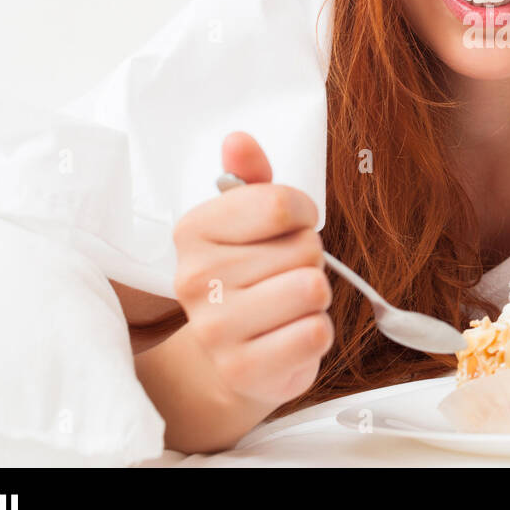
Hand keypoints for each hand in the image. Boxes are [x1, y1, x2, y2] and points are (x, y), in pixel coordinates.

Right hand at [171, 131, 333, 410]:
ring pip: (312, 287)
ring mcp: (214, 328)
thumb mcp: (250, 219)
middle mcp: (194, 278)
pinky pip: (314, 333)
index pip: (279, 203)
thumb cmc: (253, 276)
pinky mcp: (241, 369)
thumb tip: (238, 140)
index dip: (303, 214)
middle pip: (304, 247)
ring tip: (288, 304)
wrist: (239, 355)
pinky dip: (315, 332)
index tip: (291, 227)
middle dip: (307, 259)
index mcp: (193, 231)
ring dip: (315, 296)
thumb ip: (250, 176)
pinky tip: (290, 335)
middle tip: (282, 276)